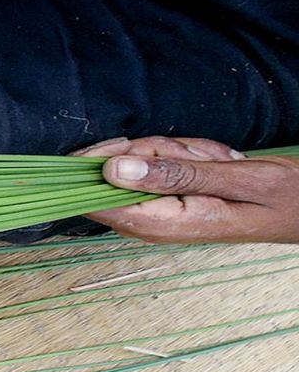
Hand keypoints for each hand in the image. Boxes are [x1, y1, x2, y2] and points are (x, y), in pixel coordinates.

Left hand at [76, 136, 298, 243]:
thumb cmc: (281, 198)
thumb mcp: (235, 178)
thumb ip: (174, 175)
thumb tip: (112, 170)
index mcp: (162, 224)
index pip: (94, 200)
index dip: (92, 167)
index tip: (109, 147)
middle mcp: (151, 223)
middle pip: (114, 173)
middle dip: (154, 150)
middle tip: (195, 154)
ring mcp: (157, 211)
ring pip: (138, 161)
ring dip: (179, 151)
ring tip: (216, 162)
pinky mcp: (165, 199)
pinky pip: (158, 163)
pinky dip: (185, 154)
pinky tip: (214, 163)